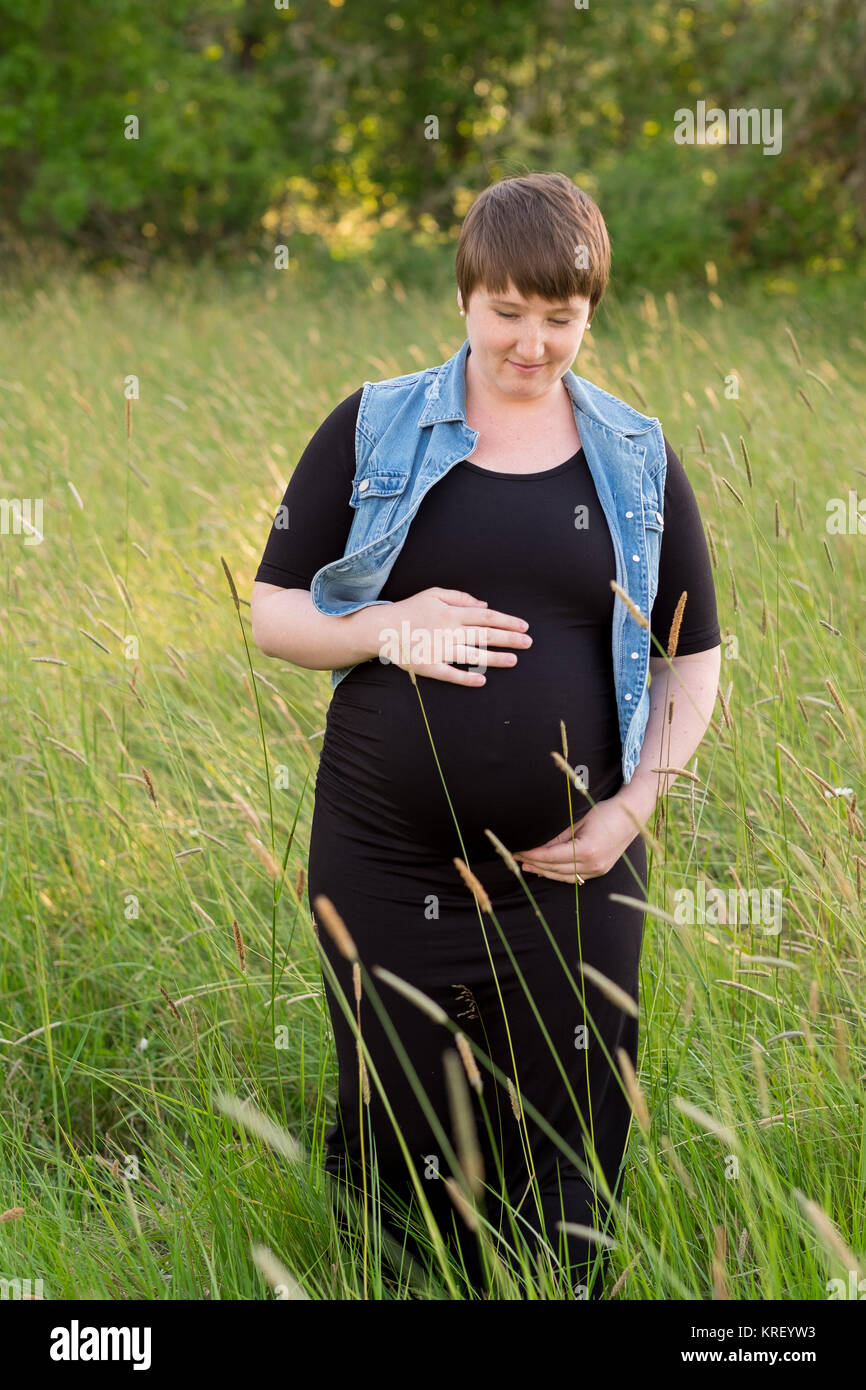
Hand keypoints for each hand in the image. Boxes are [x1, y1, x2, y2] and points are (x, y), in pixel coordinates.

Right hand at [381, 586, 531, 685]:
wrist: (382, 628)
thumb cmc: (410, 609)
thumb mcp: (434, 594)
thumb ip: (460, 598)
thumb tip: (485, 605)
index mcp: (451, 613)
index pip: (486, 617)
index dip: (507, 621)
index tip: (524, 626)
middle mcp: (448, 631)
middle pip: (485, 635)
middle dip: (509, 639)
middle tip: (528, 643)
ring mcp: (439, 649)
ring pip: (472, 655)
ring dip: (495, 658)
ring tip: (514, 661)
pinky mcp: (428, 666)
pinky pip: (450, 674)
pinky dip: (466, 678)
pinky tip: (482, 681)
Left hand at [514, 797, 641, 882]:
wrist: (632, 815)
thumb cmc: (604, 811)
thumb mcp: (578, 820)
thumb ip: (558, 836)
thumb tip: (537, 846)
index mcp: (586, 849)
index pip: (551, 856)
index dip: (532, 854)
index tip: (518, 851)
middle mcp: (593, 863)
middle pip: (555, 868)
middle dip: (534, 863)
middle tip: (516, 858)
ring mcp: (598, 869)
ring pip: (564, 876)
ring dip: (545, 871)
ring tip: (527, 866)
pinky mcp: (601, 870)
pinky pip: (576, 877)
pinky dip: (559, 874)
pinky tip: (547, 870)